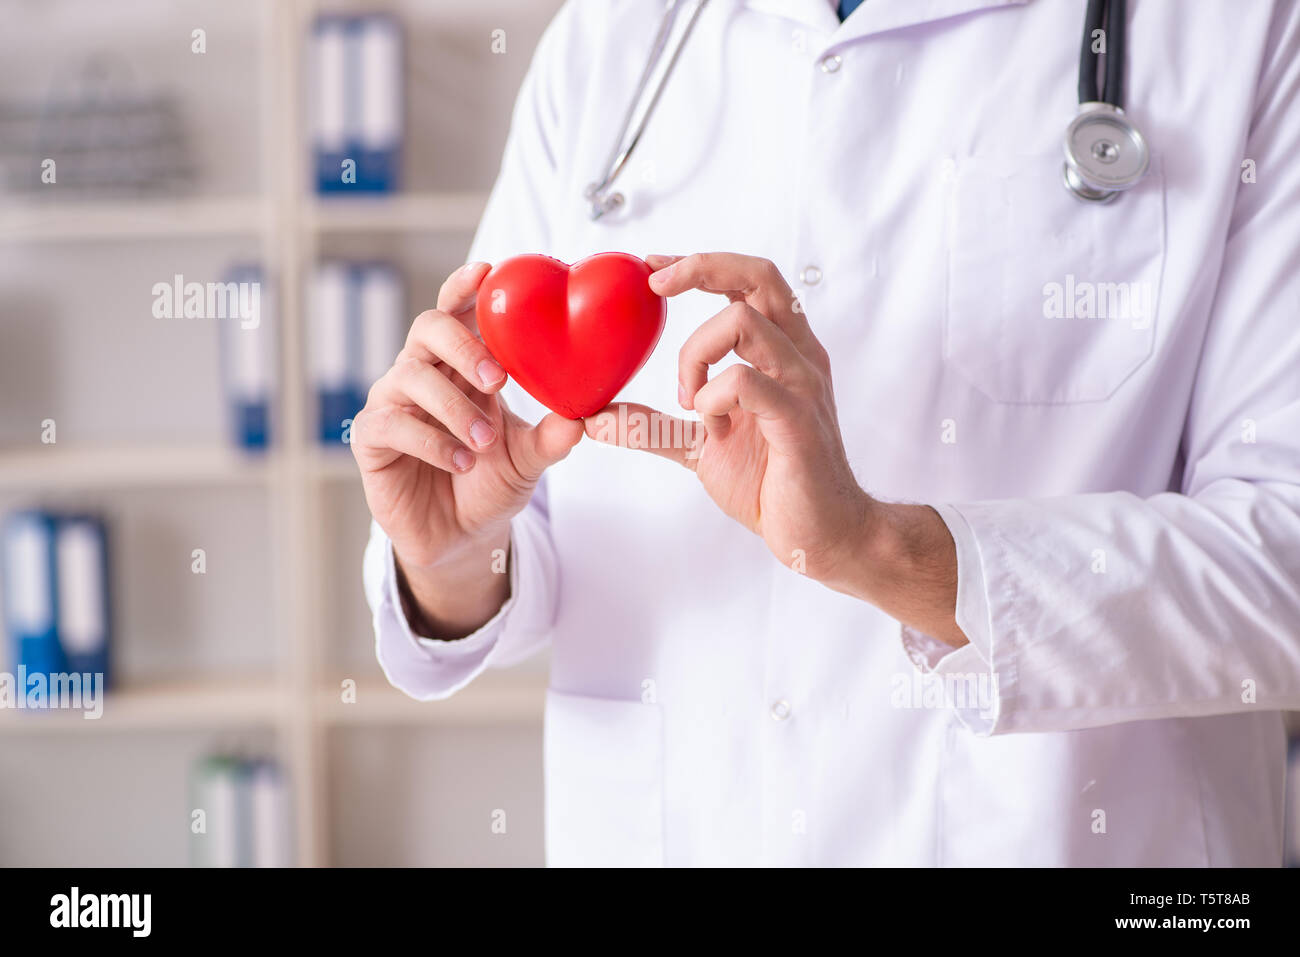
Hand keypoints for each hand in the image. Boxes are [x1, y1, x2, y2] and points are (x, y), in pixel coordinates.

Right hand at [353, 262, 583, 635]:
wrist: (461, 538)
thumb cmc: (491, 482)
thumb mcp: (529, 459)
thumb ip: (553, 437)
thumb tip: (583, 416)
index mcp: (459, 365)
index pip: (457, 312)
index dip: (465, 288)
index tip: (488, 272)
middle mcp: (422, 374)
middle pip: (427, 328)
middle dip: (463, 345)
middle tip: (498, 378)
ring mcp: (392, 403)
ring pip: (410, 376)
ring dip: (453, 406)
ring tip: (485, 440)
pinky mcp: (371, 439)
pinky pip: (392, 424)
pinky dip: (432, 441)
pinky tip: (461, 461)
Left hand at [586, 252, 964, 643]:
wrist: (821, 536)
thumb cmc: (771, 484)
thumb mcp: (699, 448)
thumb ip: (653, 426)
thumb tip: (595, 417)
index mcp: (782, 352)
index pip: (749, 279)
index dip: (699, 263)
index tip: (651, 269)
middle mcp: (798, 357)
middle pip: (759, 275)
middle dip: (699, 268)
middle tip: (654, 287)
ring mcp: (802, 385)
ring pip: (742, 321)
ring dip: (695, 354)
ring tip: (690, 400)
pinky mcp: (798, 421)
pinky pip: (745, 381)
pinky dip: (711, 396)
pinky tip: (710, 426)